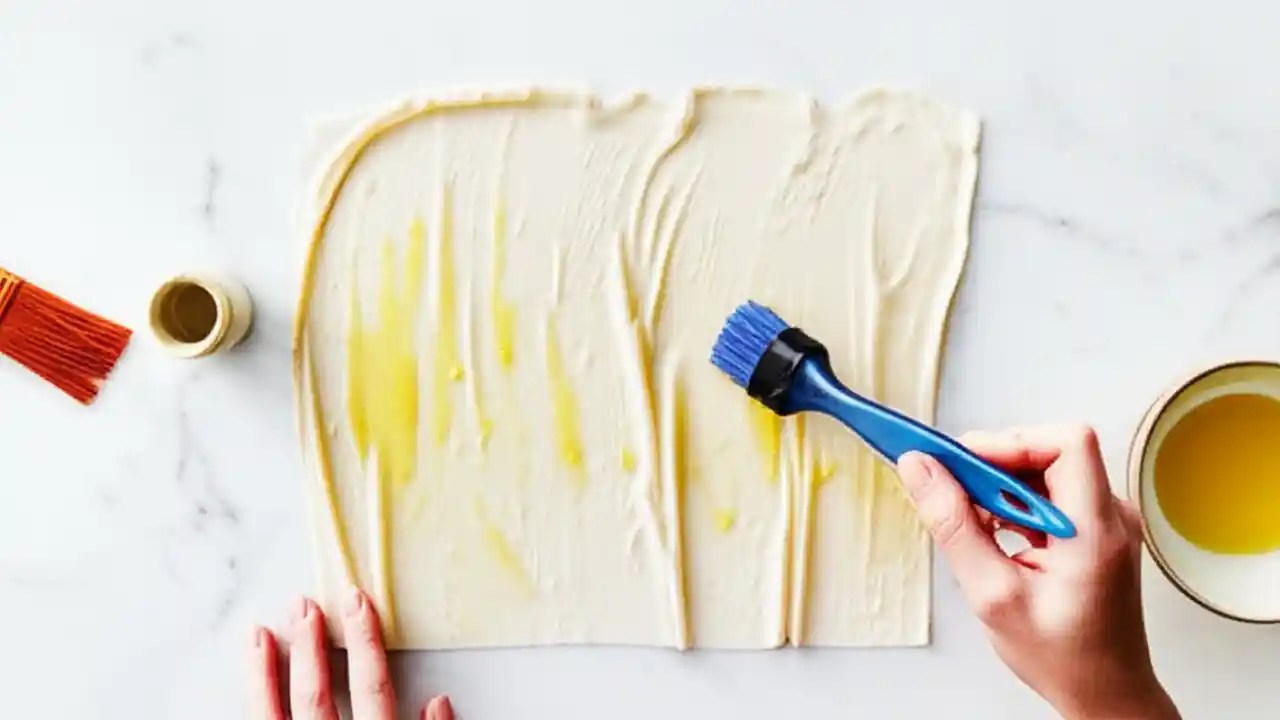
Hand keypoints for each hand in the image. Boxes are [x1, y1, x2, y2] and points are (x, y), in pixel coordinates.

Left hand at [250, 588, 453, 719]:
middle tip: (302, 606)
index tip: (356, 601)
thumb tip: (438, 702)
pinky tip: (250, 675)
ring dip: (262, 672)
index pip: (371, 688)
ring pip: (271, 714)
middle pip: (315, 695)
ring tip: (259, 632)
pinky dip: (254, 698)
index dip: (364, 642)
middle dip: (309, 648)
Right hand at [895, 425, 1178, 719]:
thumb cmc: (1062, 657)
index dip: (1010, 442)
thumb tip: (921, 470)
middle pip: (1051, 450)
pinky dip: (1014, 502)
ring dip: (1001, 484)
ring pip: (1047, 468)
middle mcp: (1110, 516)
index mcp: (1095, 530)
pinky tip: (993, 531)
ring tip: (972, 519)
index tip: (962, 462)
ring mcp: (1106, 520)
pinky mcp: (1095, 527)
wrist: (1105, 693)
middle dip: (995, 463)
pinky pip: (1051, 491)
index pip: (1066, 443)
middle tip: (953, 489)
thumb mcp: (992, 594)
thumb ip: (953, 525)